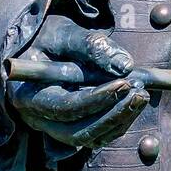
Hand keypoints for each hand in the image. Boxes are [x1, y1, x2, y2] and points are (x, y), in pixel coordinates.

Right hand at [7, 13, 147, 149]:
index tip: (124, 82)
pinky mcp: (70, 128)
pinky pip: (96, 135)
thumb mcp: (65, 32)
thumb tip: (124, 65)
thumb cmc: (49, 37)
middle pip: (78, 132)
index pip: (65, 108)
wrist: (42, 46)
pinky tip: (133, 101)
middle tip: (139, 92)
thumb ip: (92, 45)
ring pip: (90, 138)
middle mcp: (39, 118)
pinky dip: (118, 122)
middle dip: (113, 115)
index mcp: (29, 95)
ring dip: (119, 120)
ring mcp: (54, 128)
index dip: (97, 99)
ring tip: (141, 94)